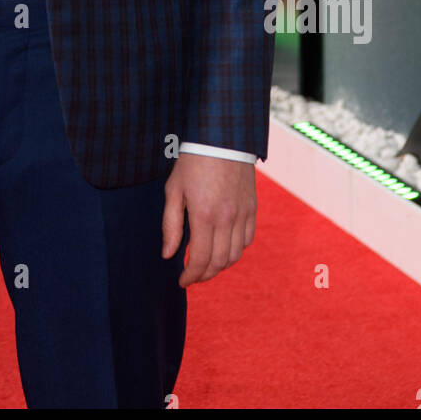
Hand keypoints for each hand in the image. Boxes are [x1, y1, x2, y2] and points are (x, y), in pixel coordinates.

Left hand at [161, 152, 255, 286]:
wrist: (222, 139)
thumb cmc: (193, 162)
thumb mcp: (174, 190)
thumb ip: (171, 225)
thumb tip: (168, 254)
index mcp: (204, 215)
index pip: (200, 260)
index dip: (191, 276)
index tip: (182, 281)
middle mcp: (227, 219)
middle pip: (219, 263)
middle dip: (204, 275)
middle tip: (192, 276)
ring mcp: (242, 214)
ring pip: (235, 255)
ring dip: (220, 266)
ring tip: (206, 264)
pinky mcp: (252, 208)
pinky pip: (247, 239)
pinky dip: (236, 250)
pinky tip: (223, 248)